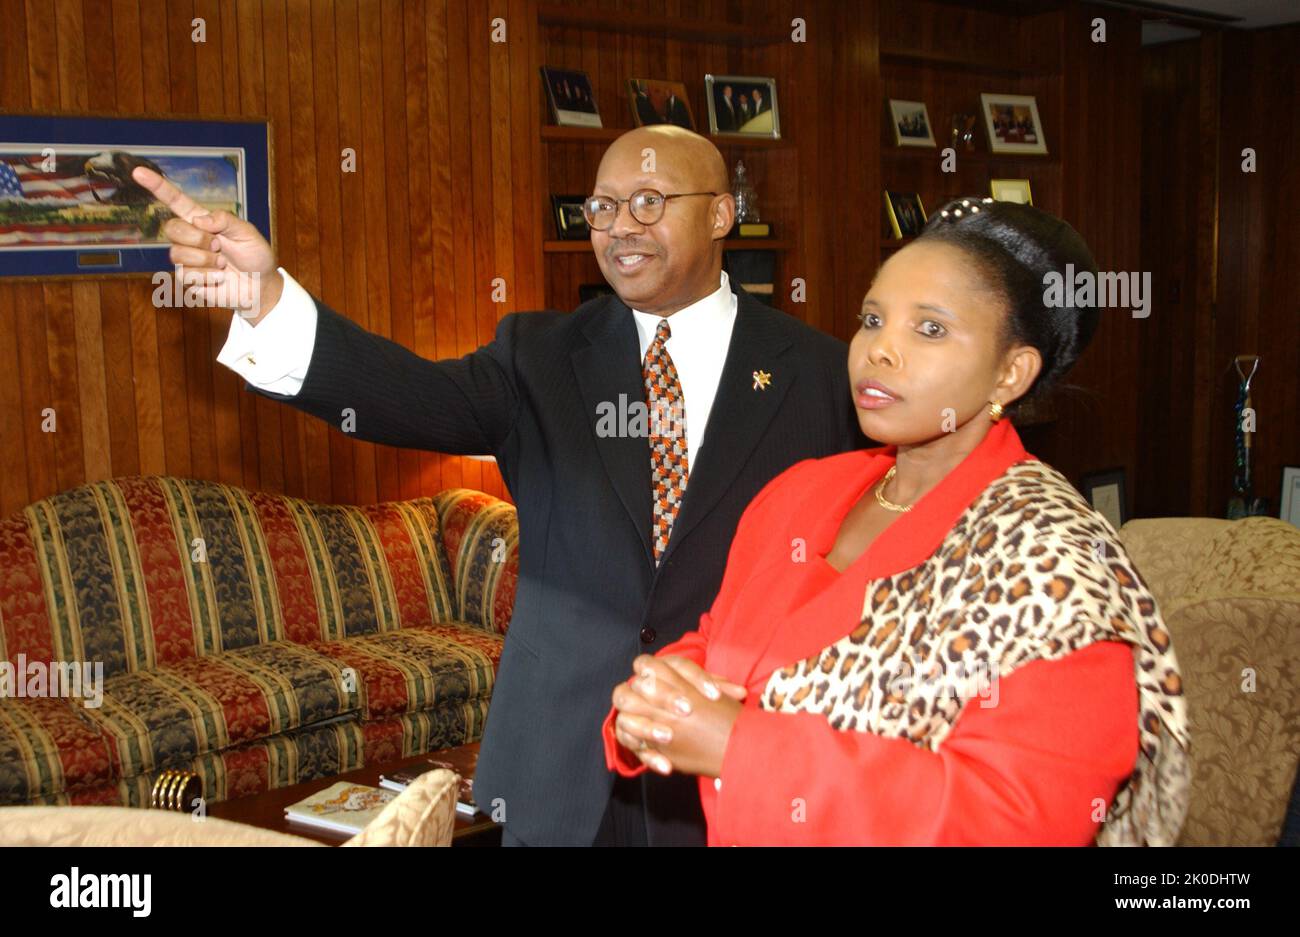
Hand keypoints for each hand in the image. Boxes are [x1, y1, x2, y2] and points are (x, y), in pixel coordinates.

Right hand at [131, 165, 282, 321]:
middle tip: (218, 246)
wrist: (260, 286)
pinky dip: (206, 277)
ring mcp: (187, 259)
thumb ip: (224, 220)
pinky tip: (219, 278)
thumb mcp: (247, 232)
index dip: (157, 187)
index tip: (138, 172)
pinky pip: (185, 274)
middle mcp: (190, 238)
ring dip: (205, 260)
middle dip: (196, 238)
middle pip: (172, 228)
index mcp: (202, 221)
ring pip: (177, 253)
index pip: (175, 201)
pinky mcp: (188, 279)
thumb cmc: (255, 256)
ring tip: (222, 264)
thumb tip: (198, 220)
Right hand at [611, 655, 745, 777]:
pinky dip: (648, 756)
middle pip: (642, 684)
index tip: (714, 695)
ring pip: (625, 714)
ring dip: (647, 726)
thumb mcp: (704, 697)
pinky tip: (666, 766)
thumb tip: (739, 692)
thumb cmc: (693, 708)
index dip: (694, 677)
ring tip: (668, 737)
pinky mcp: (626, 736)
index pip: (673, 664)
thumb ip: (718, 689)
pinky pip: (628, 745)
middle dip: (664, 696)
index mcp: (661, 671)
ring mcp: (629, 713)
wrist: (678, 730)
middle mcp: (640, 689)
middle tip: (686, 710)